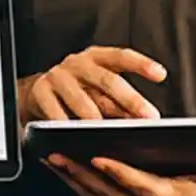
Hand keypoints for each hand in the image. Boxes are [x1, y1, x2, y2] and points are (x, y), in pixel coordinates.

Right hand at [23, 46, 165, 121]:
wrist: (35, 92)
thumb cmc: (76, 90)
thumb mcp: (98, 90)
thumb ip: (119, 101)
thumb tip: (144, 119)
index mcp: (95, 58)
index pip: (121, 57)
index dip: (141, 64)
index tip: (160, 74)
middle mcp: (77, 64)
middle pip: (107, 80)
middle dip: (130, 100)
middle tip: (148, 117)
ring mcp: (58, 77)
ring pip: (82, 101)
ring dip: (98, 119)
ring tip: (111, 133)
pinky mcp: (40, 92)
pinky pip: (57, 114)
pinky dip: (68, 127)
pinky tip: (77, 138)